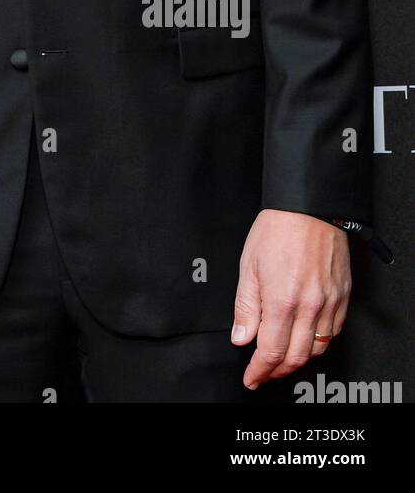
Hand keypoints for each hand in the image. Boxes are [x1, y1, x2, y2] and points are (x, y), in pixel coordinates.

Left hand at [232, 209, 350, 389]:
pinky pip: (333, 332)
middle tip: (264, 372)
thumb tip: (241, 337)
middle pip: (296, 357)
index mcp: (282, 300)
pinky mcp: (343, 297)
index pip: (272, 352)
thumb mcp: (249, 266)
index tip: (252, 377)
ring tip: (282, 357)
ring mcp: (329, 303)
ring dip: (298, 359)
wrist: (309, 207)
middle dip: (278, 371)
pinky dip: (318, 342)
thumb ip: (246, 306)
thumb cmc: (277, 229)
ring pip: (316, 348)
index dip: (260, 370)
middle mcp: (309, 306)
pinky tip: (304, 337)